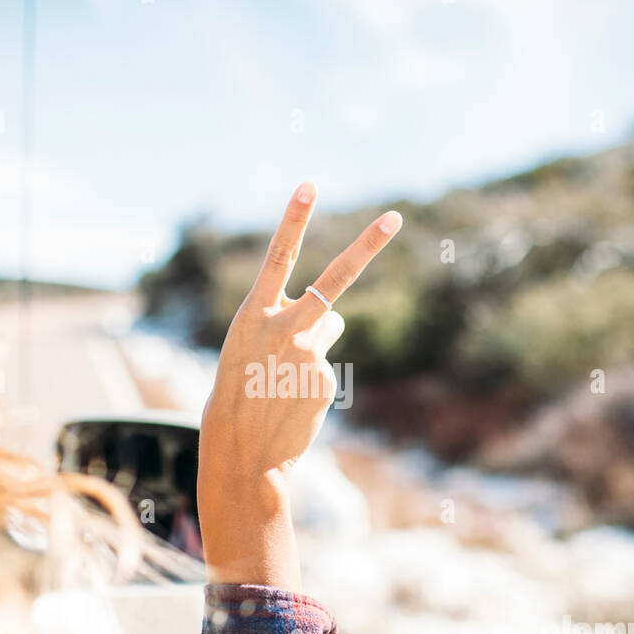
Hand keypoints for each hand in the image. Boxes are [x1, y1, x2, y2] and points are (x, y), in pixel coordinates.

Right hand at [198, 181, 401, 591]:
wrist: (239, 449)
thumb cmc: (237, 394)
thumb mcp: (248, 350)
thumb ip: (287, 324)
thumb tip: (338, 319)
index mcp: (253, 315)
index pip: (278, 258)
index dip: (294, 220)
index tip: (309, 185)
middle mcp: (286, 327)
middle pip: (336, 279)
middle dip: (367, 245)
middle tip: (395, 216)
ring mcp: (310, 352)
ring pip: (330, 327)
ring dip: (314, 342)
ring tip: (284, 377)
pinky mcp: (327, 377)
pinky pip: (327, 365)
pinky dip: (312, 380)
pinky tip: (293, 401)